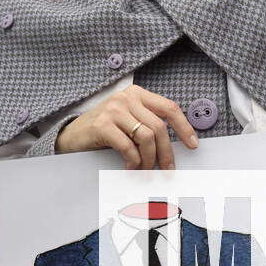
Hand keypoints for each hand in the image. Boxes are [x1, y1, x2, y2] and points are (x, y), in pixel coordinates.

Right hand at [55, 83, 198, 168]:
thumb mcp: (128, 120)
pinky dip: (133, 161)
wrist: (72, 135)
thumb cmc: (104, 130)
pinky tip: (131, 168)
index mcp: (137, 94)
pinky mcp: (102, 124)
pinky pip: (128, 147)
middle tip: (167, 170)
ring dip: (150, 159)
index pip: (169, 108)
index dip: (184, 127)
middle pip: (159, 127)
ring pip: (147, 137)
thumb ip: (148, 124)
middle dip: (166, 153)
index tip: (193, 145)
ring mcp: (114, 109)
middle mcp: (126, 98)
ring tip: (146, 171)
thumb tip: (174, 147)